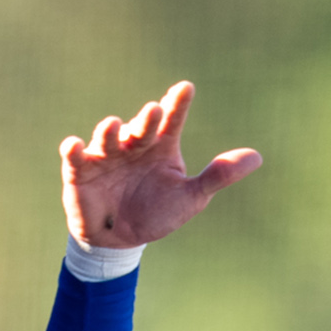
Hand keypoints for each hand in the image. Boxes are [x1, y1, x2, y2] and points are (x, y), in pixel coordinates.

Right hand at [61, 80, 261, 248]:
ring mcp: (106, 157)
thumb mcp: (191, 198)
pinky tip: (73, 145)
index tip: (185, 88)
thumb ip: (218, 176)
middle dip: (146, 119)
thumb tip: (257, 157)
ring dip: (110, 131)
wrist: (119, 241)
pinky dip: (72, 150)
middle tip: (153, 113)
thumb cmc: (157, 213)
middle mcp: (134, 146)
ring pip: (107, 137)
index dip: (177, 104)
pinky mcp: (80, 172)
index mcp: (161, 147)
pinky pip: (74, 158)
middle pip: (140, 127)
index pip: (171, 121)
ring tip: (115, 127)